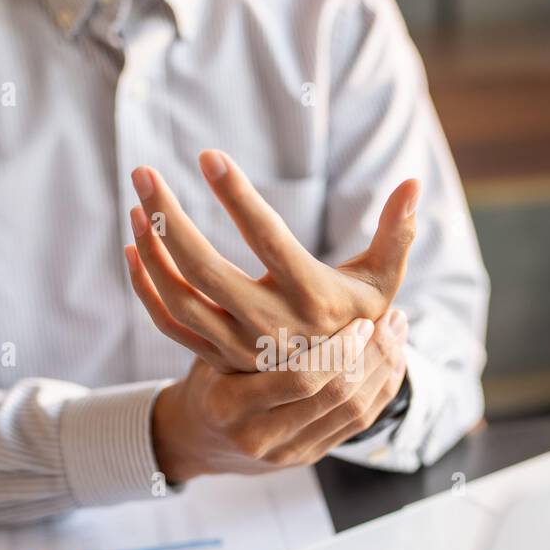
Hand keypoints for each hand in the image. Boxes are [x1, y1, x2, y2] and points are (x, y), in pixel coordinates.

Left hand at [125, 151, 418, 372]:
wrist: (334, 393)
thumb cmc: (359, 321)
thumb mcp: (382, 282)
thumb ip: (397, 233)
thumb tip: (414, 183)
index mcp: (313, 300)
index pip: (268, 240)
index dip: (238, 196)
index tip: (209, 157)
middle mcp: (272, 326)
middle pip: (206, 271)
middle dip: (169, 218)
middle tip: (145, 173)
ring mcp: (238, 347)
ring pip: (180, 300)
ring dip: (152, 251)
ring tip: (139, 205)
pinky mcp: (217, 358)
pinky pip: (169, 325)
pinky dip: (146, 288)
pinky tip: (135, 248)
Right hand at [151, 310, 408, 482]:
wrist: (198, 436)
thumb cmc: (209, 373)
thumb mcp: (214, 344)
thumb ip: (250, 319)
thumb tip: (293, 261)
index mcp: (230, 405)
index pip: (301, 379)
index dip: (339, 349)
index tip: (364, 318)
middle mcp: (259, 437)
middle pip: (336, 397)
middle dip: (372, 356)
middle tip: (394, 319)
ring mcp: (287, 453)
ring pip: (354, 414)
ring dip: (384, 370)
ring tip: (398, 333)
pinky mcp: (309, 457)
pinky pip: (358, 426)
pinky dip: (382, 391)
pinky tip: (394, 361)